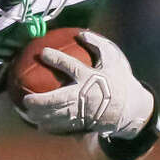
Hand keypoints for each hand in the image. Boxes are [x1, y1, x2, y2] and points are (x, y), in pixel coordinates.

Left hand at [12, 31, 153, 136]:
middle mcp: (86, 96)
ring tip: (28, 113)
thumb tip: (82, 32)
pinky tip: (39, 124)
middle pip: (59, 100)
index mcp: (92, 78)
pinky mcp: (85, 123)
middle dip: (41, 101)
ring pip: (59, 116)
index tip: (43, 53)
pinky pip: (65, 127)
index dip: (57, 59)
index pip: (72, 66)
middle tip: (27, 100)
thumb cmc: (120, 81)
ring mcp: (85, 112)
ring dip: (42, 116)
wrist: (132, 108)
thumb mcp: (114, 60)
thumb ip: (98, 45)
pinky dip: (51, 127)